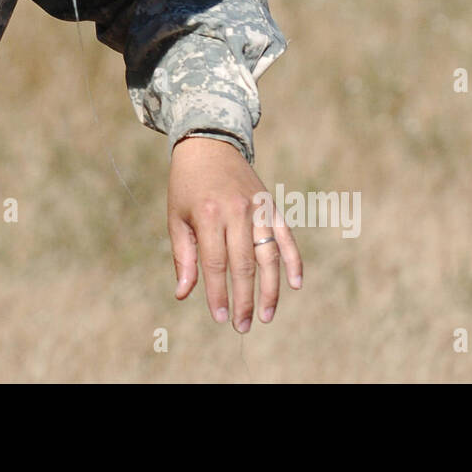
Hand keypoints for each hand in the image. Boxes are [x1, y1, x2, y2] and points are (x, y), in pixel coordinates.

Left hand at [167, 136, 302, 331]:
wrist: (209, 145)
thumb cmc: (187, 187)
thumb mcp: (176, 218)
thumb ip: (183, 256)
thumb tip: (184, 294)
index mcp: (208, 216)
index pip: (216, 264)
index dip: (218, 294)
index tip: (220, 318)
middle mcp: (236, 212)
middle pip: (244, 265)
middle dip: (244, 299)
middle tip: (242, 326)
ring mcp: (258, 208)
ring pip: (269, 256)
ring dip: (269, 289)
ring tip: (265, 315)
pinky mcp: (272, 205)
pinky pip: (286, 237)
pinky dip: (293, 260)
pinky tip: (295, 284)